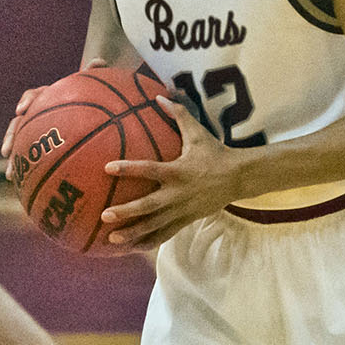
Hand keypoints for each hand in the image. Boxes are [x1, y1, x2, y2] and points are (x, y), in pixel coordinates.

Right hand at [1, 58, 105, 179]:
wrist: (93, 112)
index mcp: (48, 98)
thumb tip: (99, 60)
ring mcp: (39, 132)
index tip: (21, 110)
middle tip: (7, 151)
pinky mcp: (42, 148)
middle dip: (11, 137)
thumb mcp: (96, 88)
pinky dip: (30, 174)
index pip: (33, 96)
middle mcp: (39, 115)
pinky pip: (34, 160)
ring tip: (10, 175)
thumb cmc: (94, 98)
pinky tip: (29, 190)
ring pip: (21, 146)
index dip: (26, 102)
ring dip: (14, 160)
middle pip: (19, 124)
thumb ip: (95, 75)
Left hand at [101, 96, 244, 248]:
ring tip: (112, 239)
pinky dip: (148, 241)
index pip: (149, 170)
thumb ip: (178, 114)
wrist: (239, 177)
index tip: (107, 168)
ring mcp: (182, 210)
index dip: (128, 169)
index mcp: (177, 171)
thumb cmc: (215, 152)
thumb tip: (160, 96)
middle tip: (105, 215)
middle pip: (149, 206)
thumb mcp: (197, 132)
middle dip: (127, 212)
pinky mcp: (186, 220)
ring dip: (133, 233)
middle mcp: (178, 194)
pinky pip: (165, 234)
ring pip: (155, 225)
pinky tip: (131, 248)